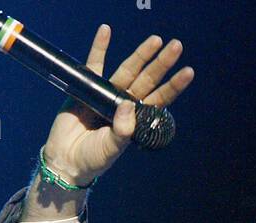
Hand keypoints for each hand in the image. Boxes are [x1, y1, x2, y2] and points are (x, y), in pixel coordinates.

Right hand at [42, 25, 194, 183]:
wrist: (67, 159)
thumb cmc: (94, 158)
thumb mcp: (111, 149)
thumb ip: (122, 131)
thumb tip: (127, 104)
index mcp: (136, 119)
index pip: (159, 99)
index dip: (173, 86)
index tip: (188, 72)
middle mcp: (126, 103)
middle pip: (148, 79)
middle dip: (162, 64)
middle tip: (177, 46)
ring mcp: (108, 92)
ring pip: (128, 69)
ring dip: (141, 54)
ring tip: (156, 40)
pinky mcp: (88, 86)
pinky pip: (95, 64)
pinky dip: (100, 47)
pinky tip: (106, 30)